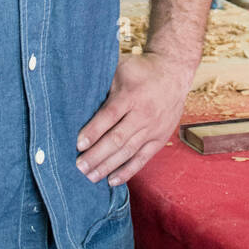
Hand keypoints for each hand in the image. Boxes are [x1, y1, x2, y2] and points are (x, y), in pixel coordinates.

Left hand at [75, 50, 194, 185]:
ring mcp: (153, 129)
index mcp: (132, 95)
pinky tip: (111, 181)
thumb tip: (76, 94)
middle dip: (96, 155)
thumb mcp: (121, 68)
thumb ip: (102, 82)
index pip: (110, 115)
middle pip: (117, 139)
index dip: (94, 131)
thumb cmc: (141, 70)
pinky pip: (142, 159)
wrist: (173, 74)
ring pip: (128, 152)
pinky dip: (127, 171)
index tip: (78, 144)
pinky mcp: (159, 139)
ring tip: (90, 177)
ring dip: (107, 166)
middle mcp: (143, 114)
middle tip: (78, 166)